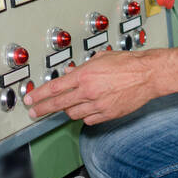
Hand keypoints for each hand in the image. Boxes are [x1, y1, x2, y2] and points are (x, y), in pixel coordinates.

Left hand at [23, 50, 161, 125]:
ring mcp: (98, 105)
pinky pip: (89, 120)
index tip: (30, 100)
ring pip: (72, 113)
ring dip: (66, 110)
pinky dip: (84, 116)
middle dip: (42, 109)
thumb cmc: (128, 63)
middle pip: (58, 104)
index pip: (54, 88)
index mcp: (84, 75)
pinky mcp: (107, 114)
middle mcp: (88, 91)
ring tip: (65, 106)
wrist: (148, 75)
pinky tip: (85, 110)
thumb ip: (82, 67)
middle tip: (33, 113)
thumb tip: (69, 72)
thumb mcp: (100, 58)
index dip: (38, 95)